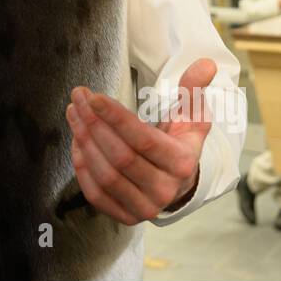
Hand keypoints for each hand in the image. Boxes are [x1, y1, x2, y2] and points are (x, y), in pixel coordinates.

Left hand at [66, 57, 215, 224]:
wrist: (178, 185)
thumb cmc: (180, 144)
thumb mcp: (191, 117)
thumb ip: (193, 91)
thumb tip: (206, 63)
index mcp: (182, 163)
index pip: (143, 140)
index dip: (115, 117)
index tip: (93, 96)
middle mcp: (165, 190)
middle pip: (120, 157)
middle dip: (94, 124)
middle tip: (78, 98)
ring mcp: (144, 207)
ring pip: (105, 175)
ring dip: (84, 141)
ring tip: (74, 113)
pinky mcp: (125, 216)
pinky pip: (96, 193)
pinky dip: (81, 167)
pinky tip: (77, 141)